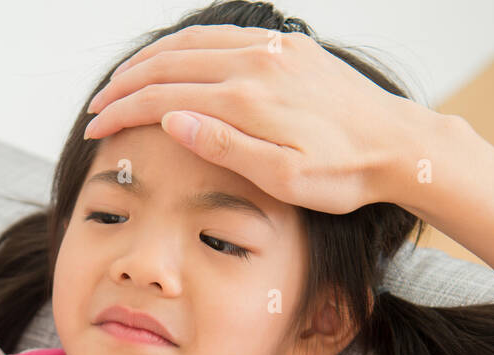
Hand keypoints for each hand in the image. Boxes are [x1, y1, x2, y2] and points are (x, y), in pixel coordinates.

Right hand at [84, 23, 434, 214]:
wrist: (398, 146)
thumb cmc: (343, 175)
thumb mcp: (282, 179)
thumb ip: (224, 146)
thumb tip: (170, 118)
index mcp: (247, 101)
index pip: (163, 98)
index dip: (121, 113)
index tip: (94, 129)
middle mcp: (255, 65)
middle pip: (169, 64)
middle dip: (124, 86)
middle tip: (96, 109)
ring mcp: (272, 51)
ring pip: (192, 43)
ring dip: (150, 61)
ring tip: (122, 83)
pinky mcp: (288, 48)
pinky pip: (223, 36)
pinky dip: (186, 46)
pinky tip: (173, 60)